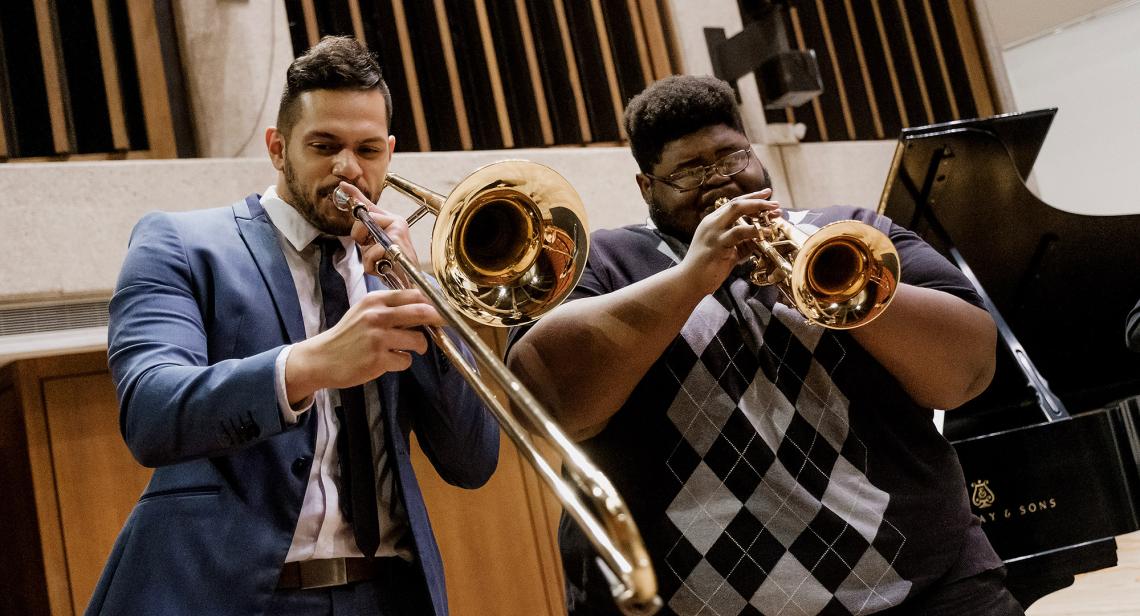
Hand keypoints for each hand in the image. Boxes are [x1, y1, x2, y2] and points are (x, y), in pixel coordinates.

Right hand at [284, 289, 445, 401]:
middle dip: (439, 319)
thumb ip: (391, 308)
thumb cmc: (347, 336)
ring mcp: (378, 337)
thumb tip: (425, 307)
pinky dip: (401, 362)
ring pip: (418, 340)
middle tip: (443, 325)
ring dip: (418, 347)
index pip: (414, 294)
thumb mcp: (365, 312)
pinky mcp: (378, 358)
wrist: (322, 358)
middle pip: (422, 312)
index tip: (443, 308)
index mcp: (375, 300)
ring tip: (404, 349)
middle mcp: (377, 315)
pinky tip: (387, 361)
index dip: (433, 302)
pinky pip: (406, 360)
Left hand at [338, 181, 420, 275]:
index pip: (369, 206)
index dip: (354, 194)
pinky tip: (384, 267)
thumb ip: (366, 236)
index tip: (342, 185)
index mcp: (391, 221)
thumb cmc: (393, 265)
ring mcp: (398, 229)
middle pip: (363, 218)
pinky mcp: (398, 240)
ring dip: (368, 255)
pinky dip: (373, 263)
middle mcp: (396, 221)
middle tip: (370, 251)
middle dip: (359, 237)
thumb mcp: (375, 248)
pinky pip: (374, 250)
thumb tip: (357, 222)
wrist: (411, 282)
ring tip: (379, 263)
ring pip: (367, 231)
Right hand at [680, 188, 779, 294]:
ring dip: (758, 208)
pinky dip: (755, 230)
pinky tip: (767, 232)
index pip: (733, 203)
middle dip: (758, 200)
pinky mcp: (718, 244)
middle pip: (737, 202)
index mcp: (712, 222)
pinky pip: (739, 232)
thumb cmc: (706, 268)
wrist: (689, 281)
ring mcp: (714, 232)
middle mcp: (712, 223)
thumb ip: (741, 244)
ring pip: (737, 209)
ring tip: (775, 213)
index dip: (751, 197)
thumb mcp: (727, 252)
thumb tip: (759, 240)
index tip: (767, 193)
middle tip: (776, 203)